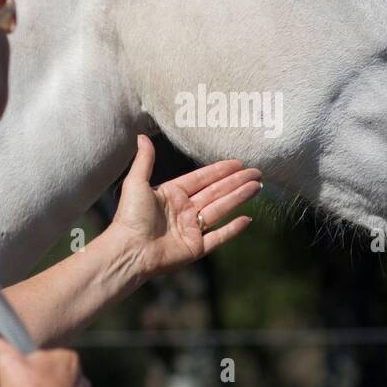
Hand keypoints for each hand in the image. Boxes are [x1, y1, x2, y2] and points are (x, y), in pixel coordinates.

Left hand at [111, 135, 262, 276]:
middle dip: (236, 182)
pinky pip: (219, 237)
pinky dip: (233, 229)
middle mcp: (184, 211)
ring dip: (239, 198)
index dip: (220, 170)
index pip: (202, 179)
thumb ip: (144, 160)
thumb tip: (141, 136)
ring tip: (257, 187)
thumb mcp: (136, 183)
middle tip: (256, 173)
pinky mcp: (196, 248)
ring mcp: (192, 230)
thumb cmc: (130, 217)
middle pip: (216, 192)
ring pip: (221, 210)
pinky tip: (247, 219)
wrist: (129, 250)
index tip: (238, 163)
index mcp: (173, 195)